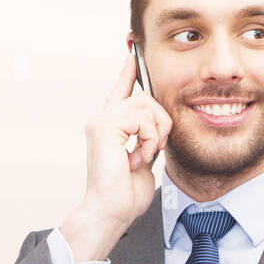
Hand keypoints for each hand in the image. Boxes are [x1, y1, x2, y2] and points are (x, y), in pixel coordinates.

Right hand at [59, 53, 173, 263]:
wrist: (111, 211)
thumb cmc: (126, 195)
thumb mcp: (144, 159)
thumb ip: (148, 137)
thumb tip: (159, 124)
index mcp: (111, 127)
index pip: (121, 90)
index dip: (129, 71)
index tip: (134, 52)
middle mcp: (102, 119)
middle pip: (144, 96)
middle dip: (162, 121)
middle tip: (157, 147)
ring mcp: (101, 121)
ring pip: (145, 104)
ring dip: (157, 132)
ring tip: (147, 154)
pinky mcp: (104, 127)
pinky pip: (142, 118)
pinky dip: (149, 138)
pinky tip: (139, 157)